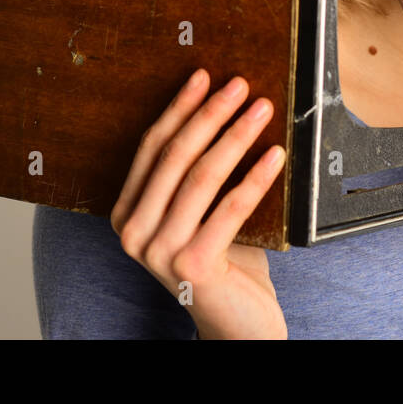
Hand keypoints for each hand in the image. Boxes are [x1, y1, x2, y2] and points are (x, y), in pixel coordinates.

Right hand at [111, 69, 287, 338]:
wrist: (238, 326)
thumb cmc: (224, 262)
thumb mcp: (203, 213)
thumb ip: (199, 175)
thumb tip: (228, 109)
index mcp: (127, 214)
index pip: (152, 148)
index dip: (179, 109)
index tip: (203, 77)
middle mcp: (134, 233)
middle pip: (174, 157)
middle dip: (209, 114)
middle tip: (238, 85)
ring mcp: (159, 251)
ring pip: (201, 178)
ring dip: (235, 137)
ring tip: (261, 110)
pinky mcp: (192, 265)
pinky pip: (230, 208)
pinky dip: (255, 177)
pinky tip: (275, 155)